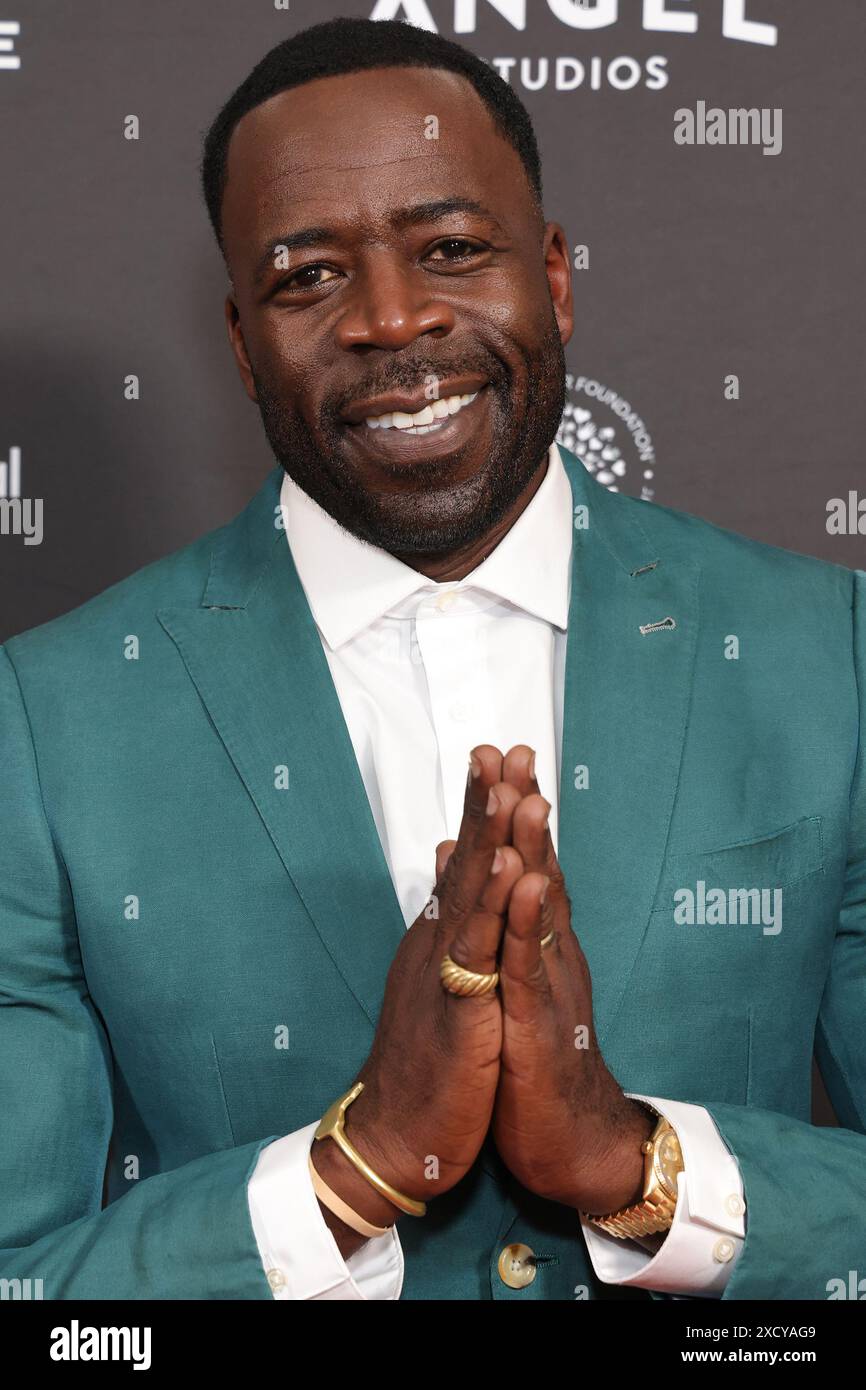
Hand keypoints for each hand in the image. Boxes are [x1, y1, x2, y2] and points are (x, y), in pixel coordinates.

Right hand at [313, 745, 523, 1247]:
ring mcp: (445, 972)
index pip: (465, 860)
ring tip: (507, 784)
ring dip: (490, 836)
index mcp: (440, 936)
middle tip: (502, 747)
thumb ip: (443, 918)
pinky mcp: (458, 1009)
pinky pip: (479, 951)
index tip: (499, 756)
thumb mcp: (436, 980)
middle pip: (464, 860)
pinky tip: (513, 870)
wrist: (397, 1132)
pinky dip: (497, 907)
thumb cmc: (423, 1058)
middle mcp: (438, 943)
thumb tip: (443, 861)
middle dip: (485, 802)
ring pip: (471, 893)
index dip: (482, 808)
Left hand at [492, 745, 653, 1212]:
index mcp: (536, 945)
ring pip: (537, 907)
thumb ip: (505, 932)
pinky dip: (525, 921)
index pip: (524, 864)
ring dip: (531, 849)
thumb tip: (480, 872)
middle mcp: (548, 954)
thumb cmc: (536, 1062)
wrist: (571, 1142)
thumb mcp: (516, 989)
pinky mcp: (536, 1024)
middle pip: (536, 868)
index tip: (501, 755)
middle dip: (524, 809)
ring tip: (526, 794)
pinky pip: (528, 965)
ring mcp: (546, 985)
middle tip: (516, 749)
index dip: (513, 811)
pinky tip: (524, 882)